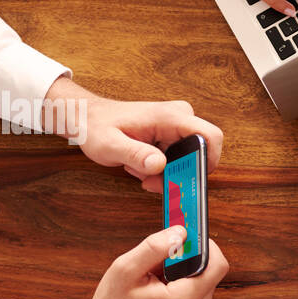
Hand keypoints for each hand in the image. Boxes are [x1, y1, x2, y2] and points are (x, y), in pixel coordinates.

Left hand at [44, 77, 222, 192]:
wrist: (87, 117)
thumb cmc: (96, 126)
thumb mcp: (111, 145)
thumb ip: (136, 155)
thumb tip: (160, 165)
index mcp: (169, 117)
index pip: (210, 136)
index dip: (209, 161)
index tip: (189, 180)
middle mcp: (178, 118)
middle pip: (199, 154)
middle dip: (179, 174)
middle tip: (152, 181)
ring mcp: (176, 127)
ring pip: (188, 160)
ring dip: (167, 173)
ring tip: (139, 169)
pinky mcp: (171, 135)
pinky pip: (178, 159)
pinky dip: (161, 169)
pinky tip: (140, 166)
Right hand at [51, 227, 229, 298]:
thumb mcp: (125, 269)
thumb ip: (154, 247)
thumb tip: (180, 232)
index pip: (217, 264)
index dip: (205, 243)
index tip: (187, 234)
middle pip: (210, 271)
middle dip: (189, 257)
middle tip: (162, 255)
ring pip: (204, 280)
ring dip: (184, 269)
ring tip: (156, 274)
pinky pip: (196, 292)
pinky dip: (182, 281)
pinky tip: (159, 284)